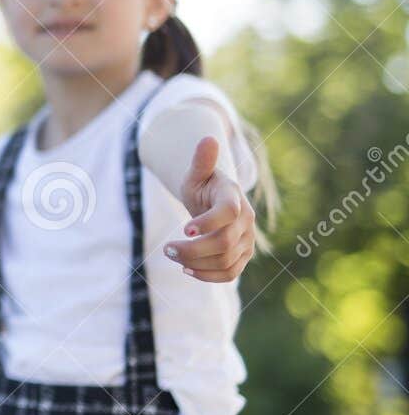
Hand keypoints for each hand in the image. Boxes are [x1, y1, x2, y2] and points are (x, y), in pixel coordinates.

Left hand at [164, 137, 255, 282]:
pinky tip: (186, 270)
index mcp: (234, 197)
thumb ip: (201, 160)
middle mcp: (246, 221)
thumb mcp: (197, 173)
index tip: (183, 229)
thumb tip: (208, 138)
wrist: (215, 201)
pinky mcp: (243, 256)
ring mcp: (247, 240)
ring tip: (172, 256)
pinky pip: (230, 273)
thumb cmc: (203, 185)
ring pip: (225, 261)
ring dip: (195, 263)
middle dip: (192, 249)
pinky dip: (208, 276)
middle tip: (166, 248)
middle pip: (224, 243)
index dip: (207, 222)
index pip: (228, 212)